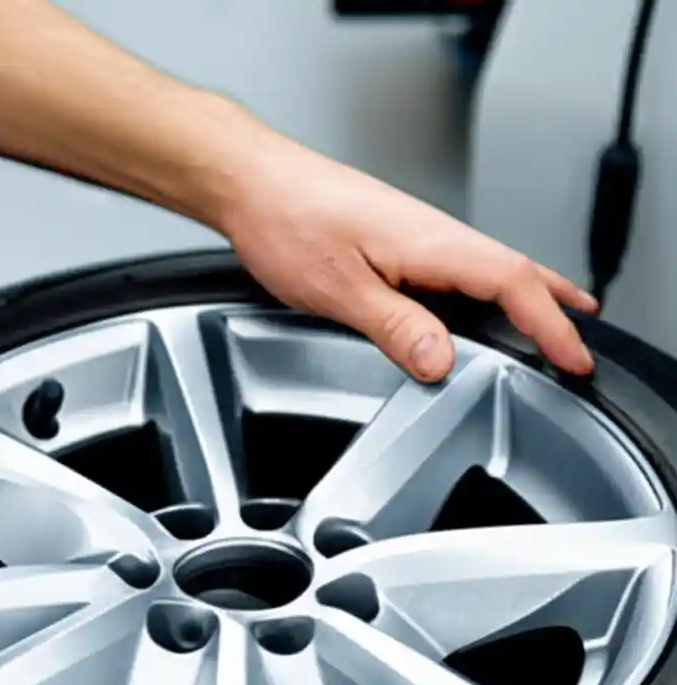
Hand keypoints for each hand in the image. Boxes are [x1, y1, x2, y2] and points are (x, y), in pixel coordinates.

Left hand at [218, 125, 598, 382]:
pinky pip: (453, 264)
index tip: (574, 357)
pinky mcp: (389, 236)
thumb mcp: (339, 289)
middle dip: (552, 306)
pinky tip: (470, 301)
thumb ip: (397, 326)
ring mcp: (411, 232)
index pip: (514, 283)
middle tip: (578, 342)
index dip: (550, 324)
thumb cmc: (284, 219)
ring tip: (546, 323)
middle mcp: (430, 232)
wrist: (249, 180)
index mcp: (430, 241)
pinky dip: (479, 285)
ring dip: (520, 294)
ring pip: (483, 265)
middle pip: (511, 270)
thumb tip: (442, 361)